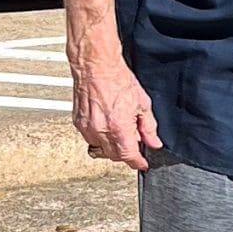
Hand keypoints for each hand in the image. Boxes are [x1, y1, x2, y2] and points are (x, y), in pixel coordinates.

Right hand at [72, 55, 162, 170]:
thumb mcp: (142, 104)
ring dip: (112, 146)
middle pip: (114, 155)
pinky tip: (108, 124)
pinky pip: (90, 139)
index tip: (142, 164)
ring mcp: (87, 128)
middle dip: (126, 152)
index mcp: (118, 128)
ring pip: (101, 149)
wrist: (96, 67)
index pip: (128, 156)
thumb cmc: (117, 80)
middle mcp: (100, 131)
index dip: (137, 162)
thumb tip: (154, 142)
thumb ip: (149, 127)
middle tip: (134, 140)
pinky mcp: (78, 123)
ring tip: (120, 129)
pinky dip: (100, 137)